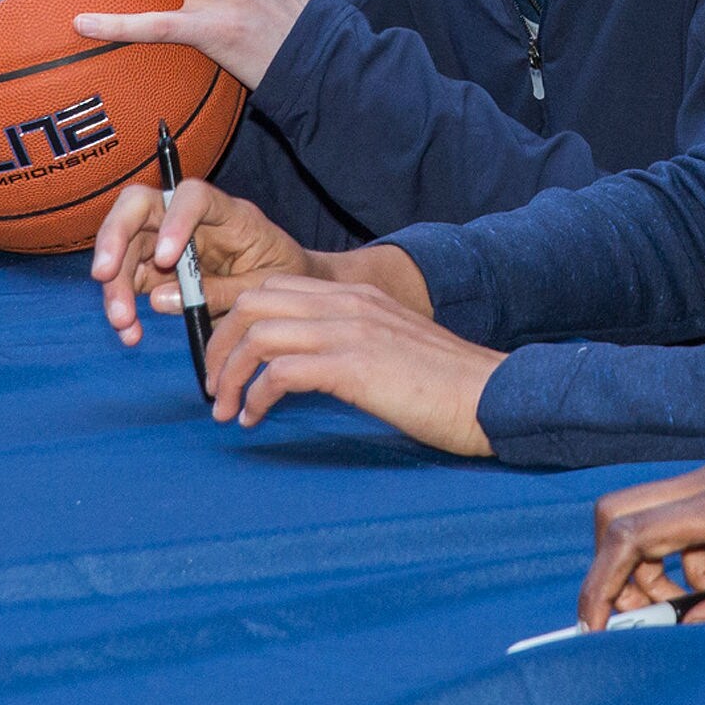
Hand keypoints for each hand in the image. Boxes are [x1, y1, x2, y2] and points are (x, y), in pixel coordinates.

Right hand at [95, 173, 436, 342]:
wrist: (290, 289)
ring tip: (123, 323)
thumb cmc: (284, 276)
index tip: (166, 258)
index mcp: (228, 213)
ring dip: (114, 283)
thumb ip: (218, 292)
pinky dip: (121, 303)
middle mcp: (191, 219)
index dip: (174, 219)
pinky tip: (130, 332)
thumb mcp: (263, 286)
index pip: (194, 195)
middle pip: (139, 207)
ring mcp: (167, 240)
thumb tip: (158, 298)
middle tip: (104, 276)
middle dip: (114, 237)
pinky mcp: (155, 267)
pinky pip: (127, 277)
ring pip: (124, 244)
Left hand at [203, 274, 502, 452]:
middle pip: (254, 302)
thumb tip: (305, 368)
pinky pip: (280, 372)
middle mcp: (349, 303)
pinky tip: (256, 419)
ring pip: (259, 333)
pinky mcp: (355, 365)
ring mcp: (351, 330)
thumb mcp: (392, 347)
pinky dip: (256, 396)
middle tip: (215, 386)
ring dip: (230, 374)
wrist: (489, 395)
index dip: (236, 319)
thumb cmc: (444, 384)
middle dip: (219, 344)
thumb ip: (351, 343)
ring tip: (226, 410)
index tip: (224, 358)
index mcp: (357, 295)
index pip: (274, 286)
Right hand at [576, 391, 704, 629]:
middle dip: (613, 572)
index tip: (597, 634)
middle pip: (621, 511)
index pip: (632, 533)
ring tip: (693, 606)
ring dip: (649, 560)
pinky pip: (687, 502)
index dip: (599, 586)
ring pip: (651, 505)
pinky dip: (679, 543)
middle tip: (647, 622)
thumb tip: (691, 629)